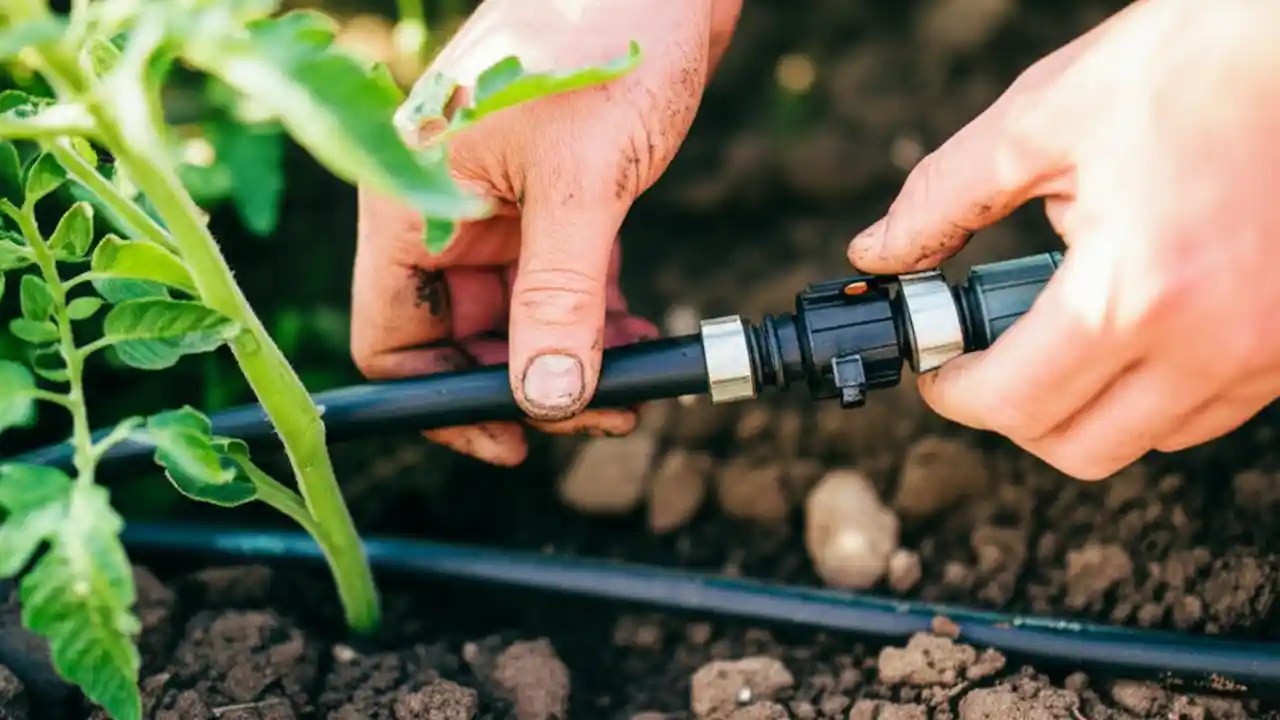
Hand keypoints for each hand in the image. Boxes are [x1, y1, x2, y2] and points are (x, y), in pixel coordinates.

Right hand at [353, 0, 742, 465]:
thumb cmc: (607, 35)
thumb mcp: (583, 181)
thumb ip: (560, 295)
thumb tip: (545, 397)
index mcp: (412, 198)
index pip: (392, 336)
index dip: (444, 402)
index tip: (513, 440)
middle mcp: (443, 209)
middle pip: (460, 340)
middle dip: (525, 386)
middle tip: (598, 414)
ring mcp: (500, 207)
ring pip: (518, 319)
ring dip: (569, 360)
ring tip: (633, 384)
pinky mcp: (554, 200)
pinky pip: (561, 285)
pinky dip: (595, 320)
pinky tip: (638, 338)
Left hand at [847, 0, 1279, 479]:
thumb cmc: (1190, 61)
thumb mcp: (1040, 120)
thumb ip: (942, 199)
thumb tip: (880, 253)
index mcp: (1134, 293)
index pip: (1015, 404)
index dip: (955, 394)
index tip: (939, 369)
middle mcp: (1211, 344)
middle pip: (1079, 448)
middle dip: (1013, 412)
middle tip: (988, 356)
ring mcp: (1266, 353)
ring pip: (1148, 438)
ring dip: (1086, 402)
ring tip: (1066, 320)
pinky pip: (1208, 407)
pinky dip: (1155, 386)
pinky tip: (1132, 316)